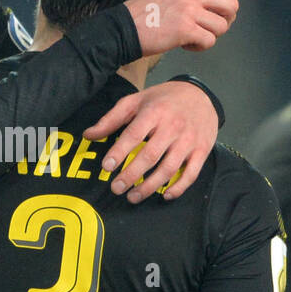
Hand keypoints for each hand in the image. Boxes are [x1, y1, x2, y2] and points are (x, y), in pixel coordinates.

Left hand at [83, 80, 218, 201]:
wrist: (200, 95)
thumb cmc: (163, 99)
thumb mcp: (136, 101)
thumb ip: (111, 119)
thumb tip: (88, 135)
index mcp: (155, 112)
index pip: (134, 135)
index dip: (119, 152)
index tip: (106, 167)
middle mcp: (173, 126)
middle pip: (150, 155)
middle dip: (131, 175)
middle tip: (116, 188)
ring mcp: (189, 140)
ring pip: (169, 168)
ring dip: (150, 186)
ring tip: (133, 196)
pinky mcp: (202, 150)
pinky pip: (191, 173)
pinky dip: (178, 187)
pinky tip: (165, 195)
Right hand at [125, 0, 271, 56]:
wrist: (122, 29)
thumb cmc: (147, 14)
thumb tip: (219, 8)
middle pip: (232, 6)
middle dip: (225, 20)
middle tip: (207, 27)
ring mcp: (190, 8)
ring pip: (222, 26)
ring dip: (210, 36)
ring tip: (188, 35)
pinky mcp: (187, 28)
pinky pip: (209, 41)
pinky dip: (199, 46)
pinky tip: (183, 43)